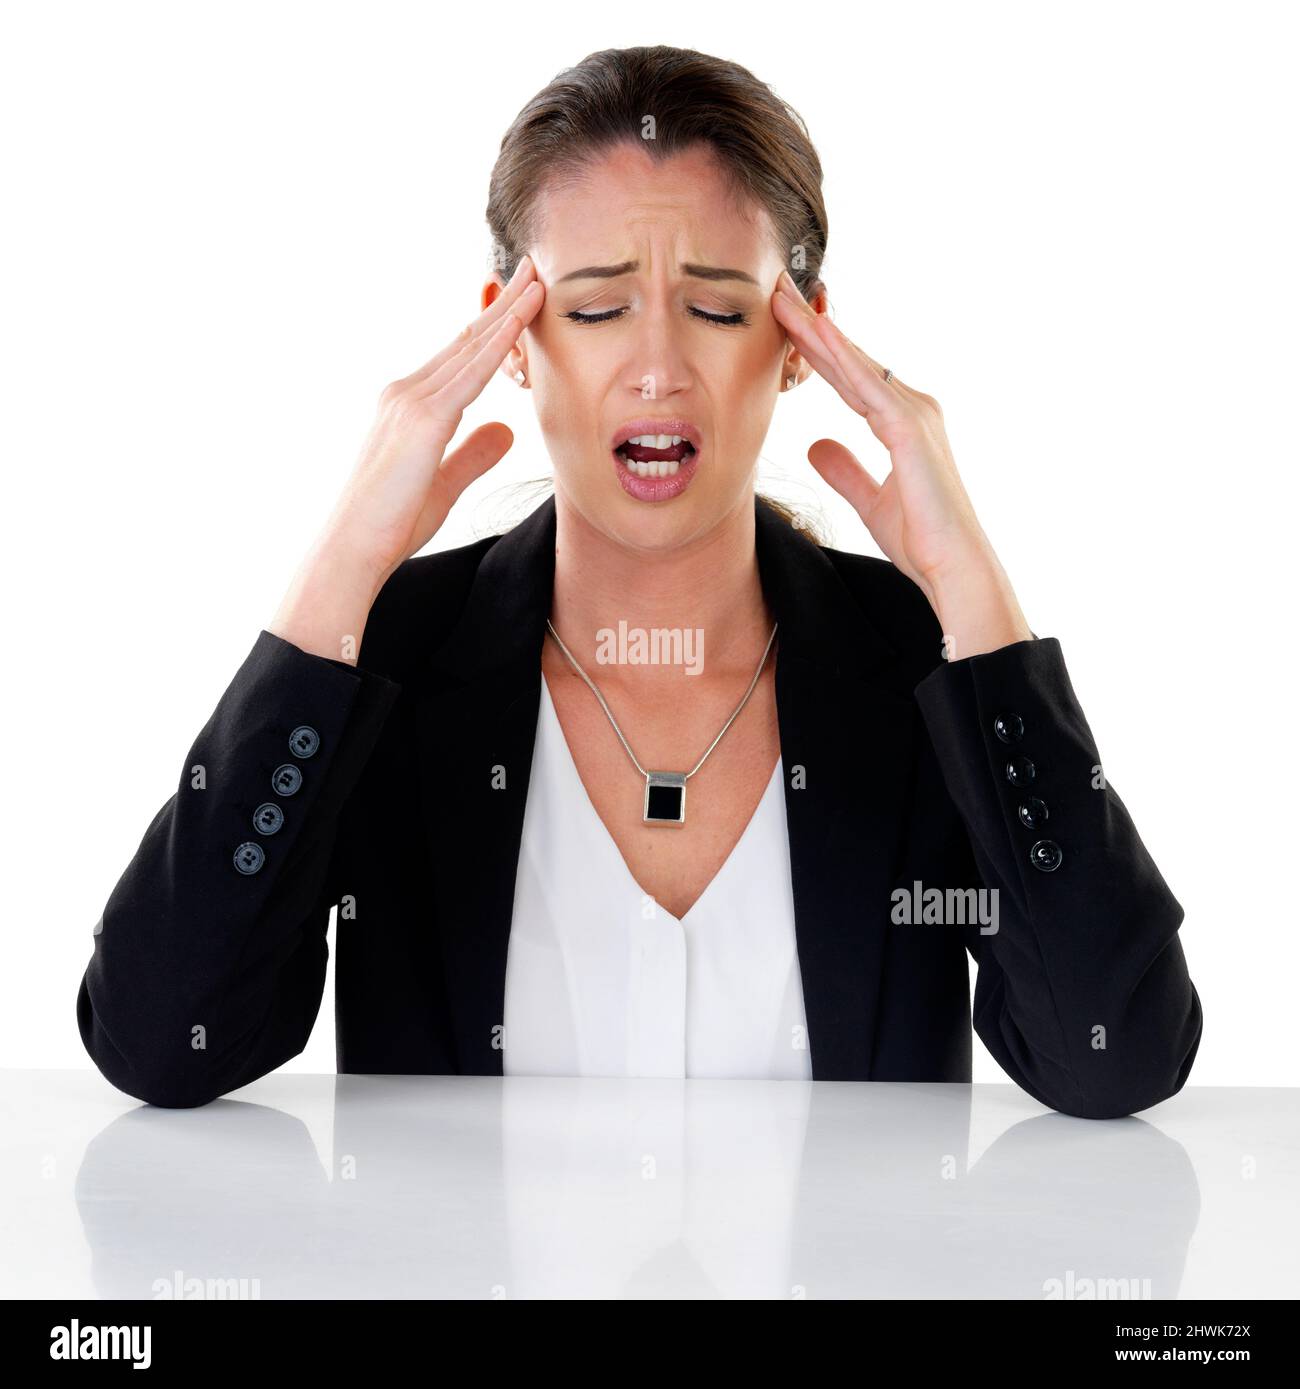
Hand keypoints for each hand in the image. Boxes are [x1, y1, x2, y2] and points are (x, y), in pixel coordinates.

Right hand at [268, 256, 543, 662]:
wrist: (353, 548)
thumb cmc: (390, 524)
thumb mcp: (444, 484)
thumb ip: (474, 454)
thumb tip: (506, 430)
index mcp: (409, 406)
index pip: (460, 358)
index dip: (493, 329)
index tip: (521, 301)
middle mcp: (406, 392)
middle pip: (466, 340)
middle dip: (503, 304)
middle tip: (535, 270)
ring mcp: (411, 401)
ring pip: (471, 348)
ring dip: (508, 312)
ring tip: (539, 279)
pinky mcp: (422, 418)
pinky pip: (470, 373)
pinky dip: (497, 343)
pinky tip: (521, 319)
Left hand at [771, 270, 1031, 657]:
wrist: (954, 566)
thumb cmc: (923, 539)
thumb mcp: (870, 500)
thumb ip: (846, 470)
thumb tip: (817, 445)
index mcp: (901, 421)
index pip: (848, 377)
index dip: (817, 349)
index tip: (784, 321)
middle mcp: (910, 407)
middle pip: (850, 358)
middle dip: (812, 323)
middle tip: (775, 288)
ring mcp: (913, 413)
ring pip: (854, 363)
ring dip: (817, 329)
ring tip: (781, 297)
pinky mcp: (910, 429)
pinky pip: (866, 386)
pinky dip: (840, 357)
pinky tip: (815, 333)